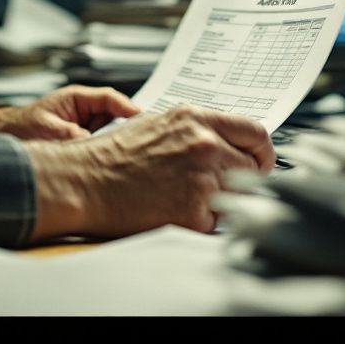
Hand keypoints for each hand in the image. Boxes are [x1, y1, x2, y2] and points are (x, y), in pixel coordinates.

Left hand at [0, 85, 139, 140]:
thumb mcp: (44, 128)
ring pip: (111, 131)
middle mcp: (85, 110)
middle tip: (138, 140)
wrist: (9, 135)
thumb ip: (67, 133)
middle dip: (126, 126)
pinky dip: (107, 151)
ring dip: (116, 141)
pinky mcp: (85, 140)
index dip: (127, 107)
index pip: (109, 98)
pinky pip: (102, 144)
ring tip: (126, 153)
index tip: (140, 117)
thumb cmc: (24, 126)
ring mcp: (86, 125)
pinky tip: (112, 162)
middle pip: (116, 115)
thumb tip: (88, 140)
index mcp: (76, 98)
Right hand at [21, 105, 274, 239]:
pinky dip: (202, 224)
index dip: (261, 152)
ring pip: (238, 197)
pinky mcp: (194, 211)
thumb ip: (196, 130)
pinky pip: (217, 223)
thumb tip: (225, 142)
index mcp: (195, 119)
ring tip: (187, 200)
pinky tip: (176, 214)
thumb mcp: (157, 124)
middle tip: (217, 189)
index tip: (258, 162)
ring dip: (220, 203)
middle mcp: (203, 144)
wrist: (82, 181)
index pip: (256, 133)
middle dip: (242, 180)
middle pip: (254, 168)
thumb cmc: (110, 156)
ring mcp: (201, 178)